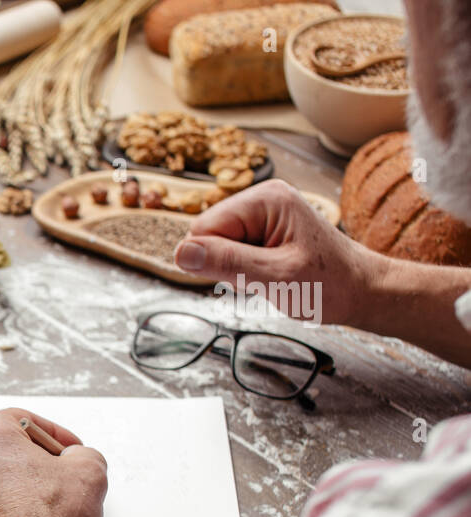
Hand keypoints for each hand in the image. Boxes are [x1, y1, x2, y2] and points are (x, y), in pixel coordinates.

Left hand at [0, 409, 108, 516]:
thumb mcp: (89, 474)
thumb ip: (84, 455)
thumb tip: (76, 460)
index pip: (23, 420)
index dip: (54, 434)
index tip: (70, 451)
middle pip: (2, 449)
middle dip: (34, 461)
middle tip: (60, 479)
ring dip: (15, 488)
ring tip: (44, 508)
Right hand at [173, 179, 375, 327]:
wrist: (363, 291)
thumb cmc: (331, 284)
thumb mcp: (275, 277)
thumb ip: (226, 263)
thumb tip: (180, 253)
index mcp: (266, 199)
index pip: (203, 228)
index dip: (214, 260)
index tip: (249, 276)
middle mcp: (261, 198)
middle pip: (207, 235)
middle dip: (225, 264)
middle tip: (263, 278)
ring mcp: (262, 213)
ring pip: (216, 245)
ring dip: (235, 269)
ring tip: (271, 276)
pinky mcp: (263, 229)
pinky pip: (231, 250)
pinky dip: (243, 269)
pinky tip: (269, 274)